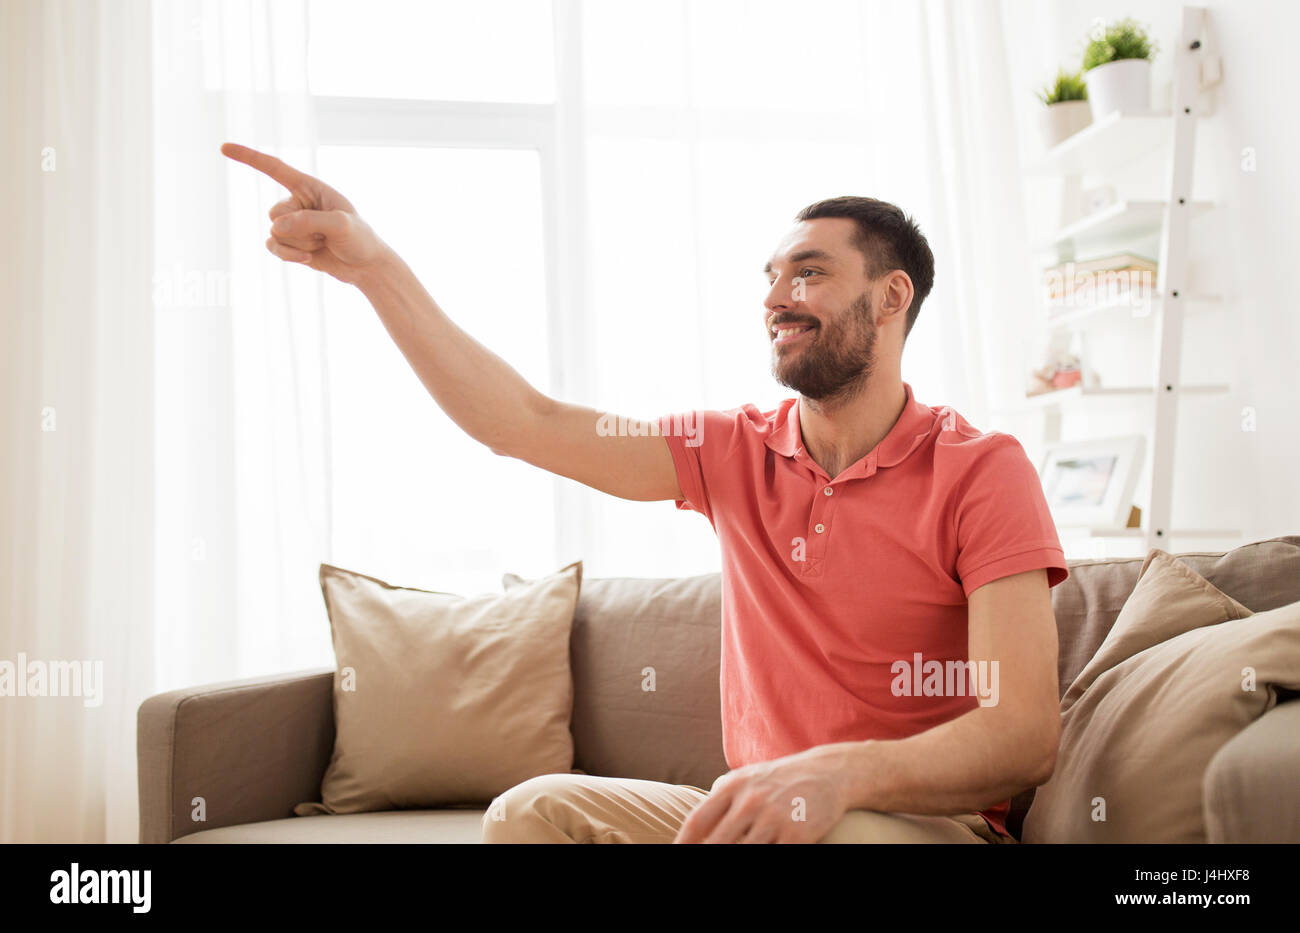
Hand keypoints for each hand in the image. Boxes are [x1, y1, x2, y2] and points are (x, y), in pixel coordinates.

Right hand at [220, 142, 391, 285]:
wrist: (365, 266)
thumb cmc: (359, 239)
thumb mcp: (341, 225)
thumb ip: (309, 222)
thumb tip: (277, 226)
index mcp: (310, 187)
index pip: (274, 169)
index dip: (249, 157)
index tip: (224, 147)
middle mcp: (297, 202)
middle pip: (275, 213)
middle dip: (301, 229)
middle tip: (328, 235)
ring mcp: (292, 223)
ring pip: (275, 232)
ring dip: (300, 243)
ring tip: (324, 244)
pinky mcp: (290, 243)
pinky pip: (273, 247)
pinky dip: (288, 255)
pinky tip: (308, 258)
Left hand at [673, 746, 852, 843]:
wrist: (828, 772)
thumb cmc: (780, 779)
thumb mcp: (747, 777)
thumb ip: (720, 796)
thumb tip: (695, 828)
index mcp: (733, 787)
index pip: (697, 821)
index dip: (683, 843)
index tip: (677, 854)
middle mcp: (750, 802)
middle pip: (717, 844)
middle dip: (708, 856)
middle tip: (701, 865)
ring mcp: (774, 819)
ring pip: (745, 853)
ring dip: (741, 855)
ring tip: (746, 849)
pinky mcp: (797, 835)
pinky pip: (775, 856)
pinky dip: (768, 857)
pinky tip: (768, 849)